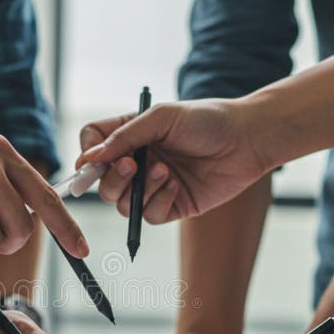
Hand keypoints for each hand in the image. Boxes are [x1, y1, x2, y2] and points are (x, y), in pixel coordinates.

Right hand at [76, 99, 270, 221]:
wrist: (247, 140)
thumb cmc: (207, 120)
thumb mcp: (161, 118)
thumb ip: (123, 136)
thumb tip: (90, 158)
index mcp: (130, 136)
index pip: (92, 147)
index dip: (87, 156)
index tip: (92, 160)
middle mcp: (137, 162)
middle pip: (102, 183)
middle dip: (113, 179)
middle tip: (132, 166)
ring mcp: (152, 186)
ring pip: (122, 204)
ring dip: (140, 189)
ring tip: (165, 171)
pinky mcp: (171, 205)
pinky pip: (149, 215)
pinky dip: (158, 201)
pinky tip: (177, 185)